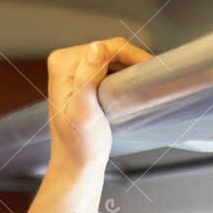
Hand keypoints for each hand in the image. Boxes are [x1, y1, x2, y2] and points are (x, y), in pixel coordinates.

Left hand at [45, 37, 150, 170]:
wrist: (76, 165)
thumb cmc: (80, 146)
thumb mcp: (85, 112)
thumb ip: (87, 78)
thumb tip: (96, 48)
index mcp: (62, 64)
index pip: (106, 48)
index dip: (132, 56)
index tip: (150, 70)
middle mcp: (65, 61)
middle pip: (109, 50)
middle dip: (131, 62)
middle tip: (148, 79)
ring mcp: (73, 70)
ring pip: (111, 58)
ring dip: (128, 69)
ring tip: (142, 84)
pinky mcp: (82, 79)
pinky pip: (109, 68)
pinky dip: (122, 75)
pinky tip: (130, 87)